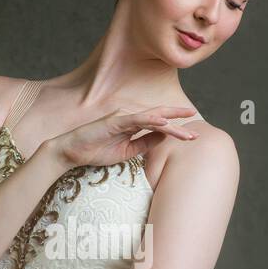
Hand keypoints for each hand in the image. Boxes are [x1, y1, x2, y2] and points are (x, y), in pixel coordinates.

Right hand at [52, 106, 198, 168]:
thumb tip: (165, 137)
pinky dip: (151, 120)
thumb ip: (145, 144)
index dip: (175, 127)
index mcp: (133, 126)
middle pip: (159, 116)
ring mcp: (122, 118)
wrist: (72, 152)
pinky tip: (164, 123)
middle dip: (178, 118)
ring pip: (152, 118)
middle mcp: (129, 118)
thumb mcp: (127, 152)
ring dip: (170, 122)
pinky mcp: (114, 121)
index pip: (158, 124)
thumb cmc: (96, 152)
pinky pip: (136, 119)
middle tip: (195, 120)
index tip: (191, 132)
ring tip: (186, 127)